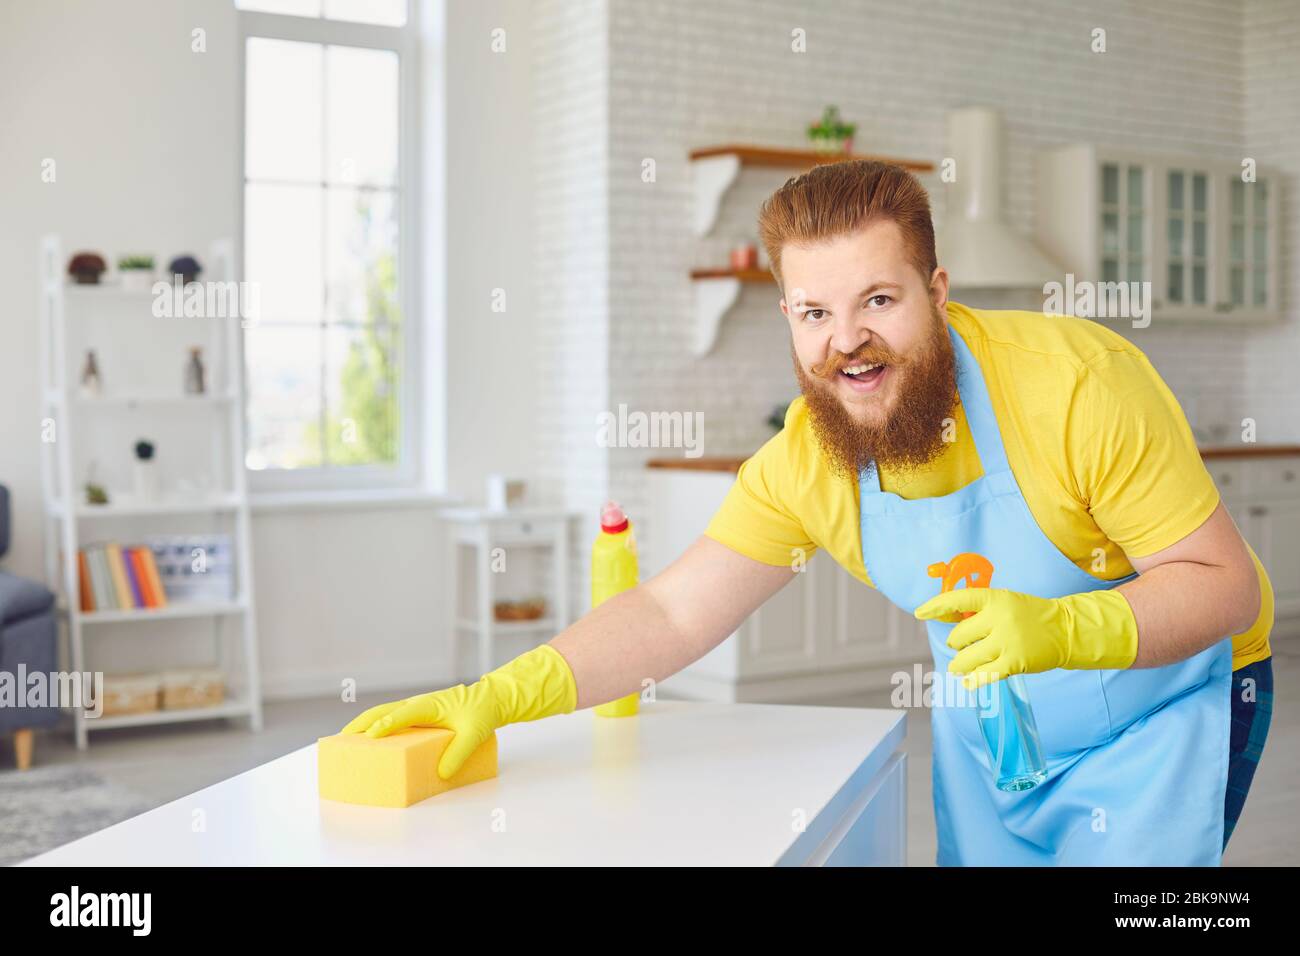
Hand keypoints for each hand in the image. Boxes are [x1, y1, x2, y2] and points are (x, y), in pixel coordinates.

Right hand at [339, 644, 577, 777]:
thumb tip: (440, 772)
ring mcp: (418, 707)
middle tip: (341, 738)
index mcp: (430, 705)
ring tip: (347, 739)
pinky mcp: (420, 714)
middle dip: (361, 723)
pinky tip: (371, 739)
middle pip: (383, 710)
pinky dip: (378, 724)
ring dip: (365, 723)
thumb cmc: (482, 712)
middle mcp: (419, 703)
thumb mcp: (474, 734)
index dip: (385, 724)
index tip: (369, 736)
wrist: (493, 698)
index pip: (402, 713)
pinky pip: (394, 717)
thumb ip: (458, 753)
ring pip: (385, 712)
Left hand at [914, 587, 1137, 688]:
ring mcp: (1007, 641)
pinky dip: (973, 680)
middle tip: (959, 646)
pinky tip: (968, 682)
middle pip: (959, 637)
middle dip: (956, 644)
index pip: (958, 600)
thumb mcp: (1005, 602)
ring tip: (958, 666)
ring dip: (959, 664)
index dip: (936, 607)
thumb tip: (944, 617)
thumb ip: (977, 611)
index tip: (919, 613)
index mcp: (995, 599)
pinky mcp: (1015, 662)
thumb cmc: (1029, 615)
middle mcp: (999, 619)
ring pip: (967, 658)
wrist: (1066, 629)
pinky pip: (984, 675)